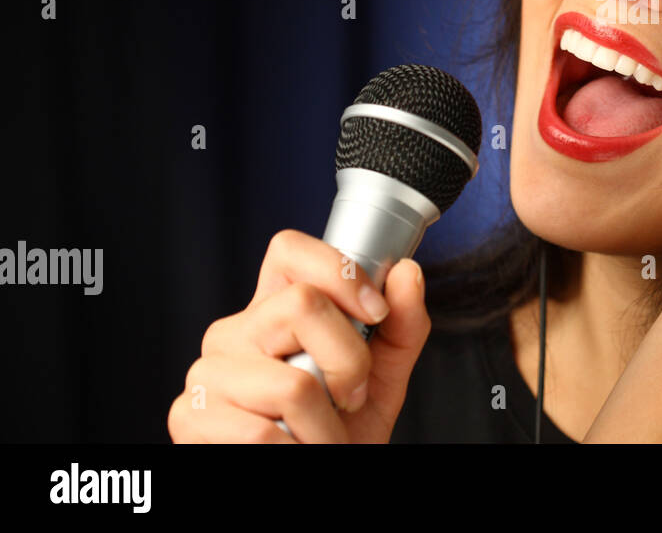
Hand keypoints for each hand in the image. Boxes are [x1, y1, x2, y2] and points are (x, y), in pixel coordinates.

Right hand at [167, 231, 430, 442]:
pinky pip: (261, 433)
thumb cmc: (344, 428)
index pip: (290, 250)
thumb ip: (401, 326)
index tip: (376, 311)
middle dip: (349, 360)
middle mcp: (235, 332)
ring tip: (322, 437)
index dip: (339, 271)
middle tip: (351, 398)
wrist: (317, 477)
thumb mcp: (383, 375)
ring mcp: (207, 373)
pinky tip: (293, 452)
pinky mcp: (189, 417)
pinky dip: (296, 452)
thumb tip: (406, 274)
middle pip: (302, 304)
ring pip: (292, 383)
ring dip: (326, 426)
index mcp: (275, 309)